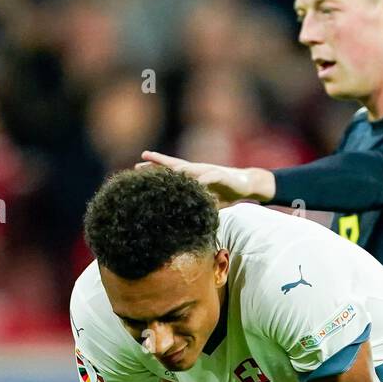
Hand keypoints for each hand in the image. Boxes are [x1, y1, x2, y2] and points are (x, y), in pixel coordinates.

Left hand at [139, 151, 274, 206]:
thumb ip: (194, 205)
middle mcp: (196, 170)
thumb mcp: (205, 200)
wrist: (245, 184)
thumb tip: (180, 219)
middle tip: (139, 162)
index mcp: (191, 176)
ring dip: (177, 169)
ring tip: (164, 170)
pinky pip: (209, 177)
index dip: (154, 170)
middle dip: (157, 164)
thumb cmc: (224, 192)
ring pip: (189, 168)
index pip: (169, 171)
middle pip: (173, 166)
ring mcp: (207, 171)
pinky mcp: (220, 175)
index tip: (137, 168)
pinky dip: (202, 181)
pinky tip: (194, 183)